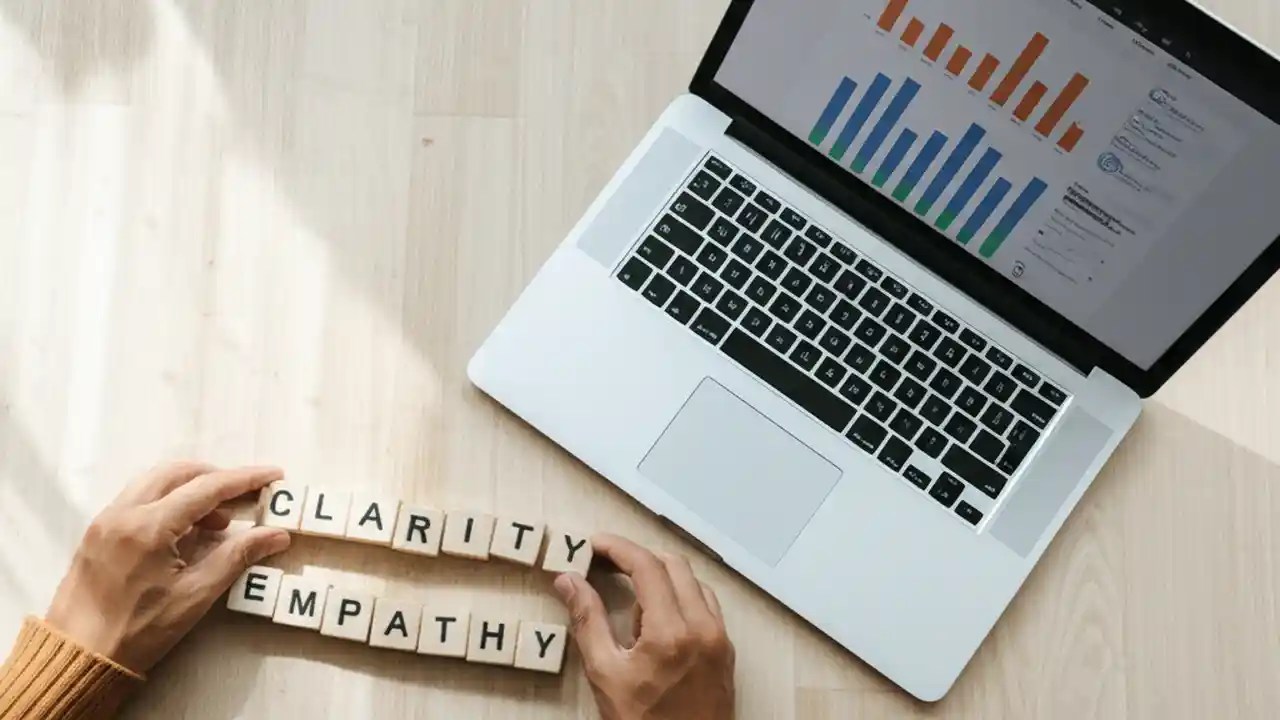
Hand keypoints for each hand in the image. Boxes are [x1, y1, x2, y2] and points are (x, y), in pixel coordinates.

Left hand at [45, 462, 291, 672]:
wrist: (78, 657)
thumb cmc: (138, 631)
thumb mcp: (195, 595)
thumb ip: (237, 557)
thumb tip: (276, 535)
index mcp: (148, 527)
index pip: (207, 488)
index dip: (245, 479)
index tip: (274, 475)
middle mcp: (123, 513)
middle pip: (178, 473)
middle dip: (217, 477)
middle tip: (247, 495)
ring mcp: (106, 520)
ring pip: (156, 482)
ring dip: (192, 488)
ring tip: (220, 519)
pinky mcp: (98, 532)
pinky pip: (139, 499)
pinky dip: (169, 502)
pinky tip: (187, 530)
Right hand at [553, 534, 734, 719]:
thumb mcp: (605, 675)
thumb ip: (587, 621)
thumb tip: (569, 581)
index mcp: (672, 632)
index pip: (646, 566)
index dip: (618, 548)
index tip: (594, 545)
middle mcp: (703, 628)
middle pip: (673, 565)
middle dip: (638, 559)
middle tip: (606, 566)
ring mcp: (720, 638)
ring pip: (693, 583)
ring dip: (661, 578)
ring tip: (630, 607)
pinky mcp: (726, 651)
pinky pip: (705, 606)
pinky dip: (680, 599)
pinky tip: (656, 623)